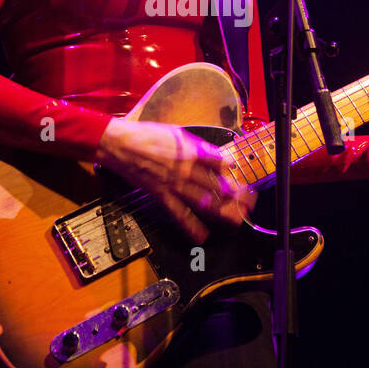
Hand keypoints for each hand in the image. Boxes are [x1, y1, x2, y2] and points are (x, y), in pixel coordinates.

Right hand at [94, 119, 255, 242]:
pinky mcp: (162, 196)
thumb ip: (194, 145)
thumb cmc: (146, 135)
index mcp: (190, 150)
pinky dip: (191, 227)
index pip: (219, 161)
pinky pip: (179, 215)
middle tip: (248, 200)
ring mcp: (175, 184)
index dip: (231, 168)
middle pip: (217, 184)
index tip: (238, 172)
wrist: (120, 145)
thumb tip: (210, 153)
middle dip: (236, 194)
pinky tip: (202, 235)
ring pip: (204, 201)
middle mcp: (186, 169)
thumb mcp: (175, 132)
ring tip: (236, 218)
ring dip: (223, 211)